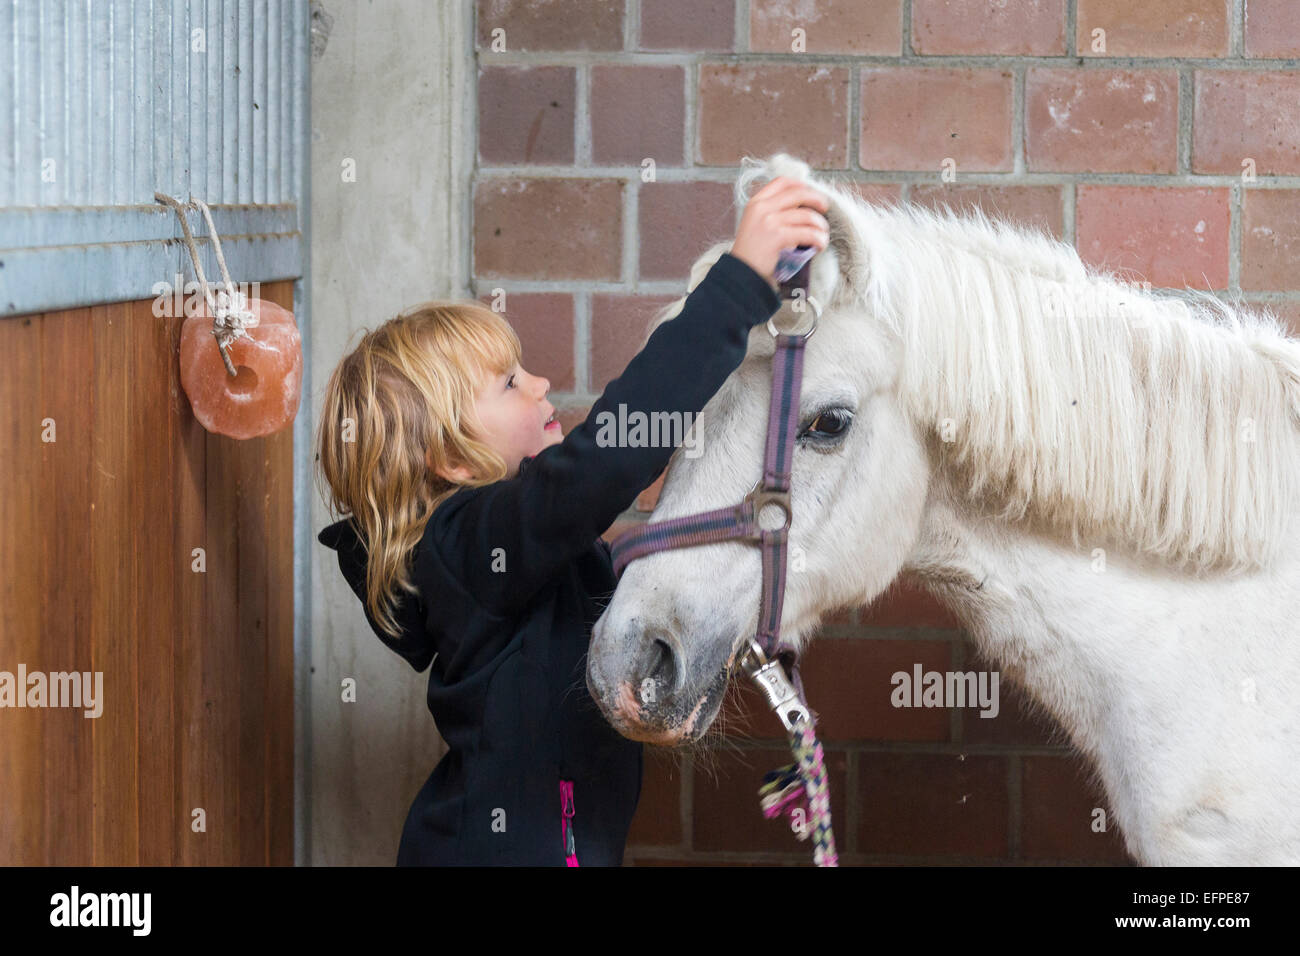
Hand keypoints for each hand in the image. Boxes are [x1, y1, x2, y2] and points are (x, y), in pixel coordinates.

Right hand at [730, 176, 830, 290]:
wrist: (741, 273)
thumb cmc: (752, 253)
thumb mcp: (756, 225)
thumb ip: (773, 213)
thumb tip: (802, 207)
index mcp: (756, 202)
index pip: (782, 182)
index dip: (801, 185)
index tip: (811, 193)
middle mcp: (762, 208)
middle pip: (799, 193)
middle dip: (817, 199)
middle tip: (824, 209)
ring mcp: (769, 221)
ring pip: (807, 215)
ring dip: (821, 225)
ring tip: (823, 235)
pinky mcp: (778, 236)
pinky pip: (808, 233)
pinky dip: (819, 239)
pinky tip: (820, 246)